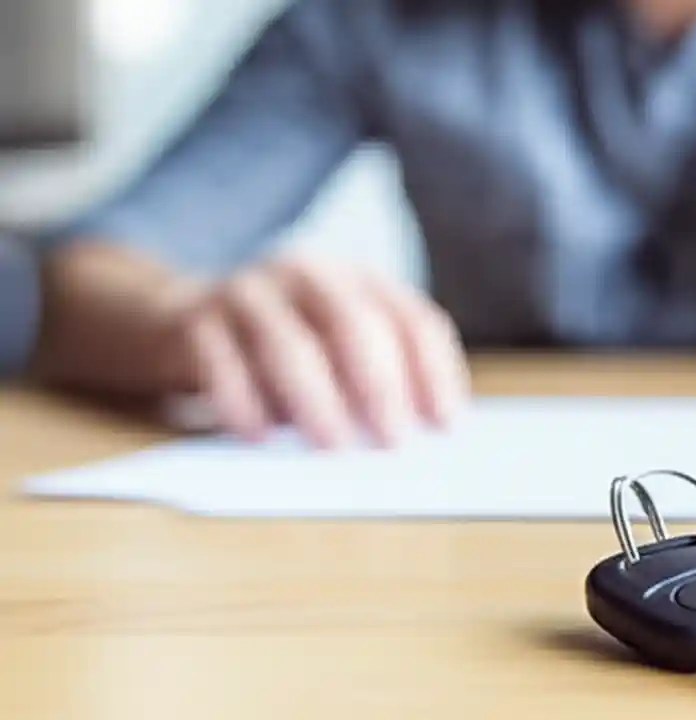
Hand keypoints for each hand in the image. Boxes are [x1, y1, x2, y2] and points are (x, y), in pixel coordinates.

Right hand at [170, 256, 469, 447]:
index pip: (412, 320)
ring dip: (317, 401)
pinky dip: (244, 403)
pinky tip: (259, 437)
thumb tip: (409, 438)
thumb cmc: (282, 352)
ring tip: (334, 448)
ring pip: (290, 345)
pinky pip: (224, 363)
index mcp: (359, 280)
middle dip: (380, 386)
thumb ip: (371, 384)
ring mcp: (252, 290)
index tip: (446, 426)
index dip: (434, 373)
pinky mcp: (197, 318)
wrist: (181, 321)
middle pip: (356, 323)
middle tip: (392, 442)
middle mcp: (310, 273)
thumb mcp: (335, 357)